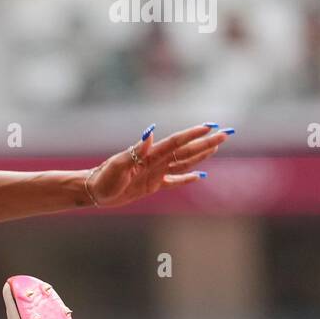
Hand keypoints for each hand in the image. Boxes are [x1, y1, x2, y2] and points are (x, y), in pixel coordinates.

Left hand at [86, 122, 231, 208]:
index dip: (194, 135)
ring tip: (216, 146)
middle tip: (226, 133)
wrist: (93, 191)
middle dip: (206, 142)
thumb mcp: (117, 165)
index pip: (176, 143)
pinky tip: (199, 176)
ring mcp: (155, 173)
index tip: (211, 126)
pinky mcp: (152, 185)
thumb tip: (149, 132)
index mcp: (149, 155)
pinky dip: (186, 178)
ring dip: (200, 154)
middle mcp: (156, 162)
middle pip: (186, 151)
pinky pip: (174, 180)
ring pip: (184, 162)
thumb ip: (135, 150)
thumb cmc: (103, 178)